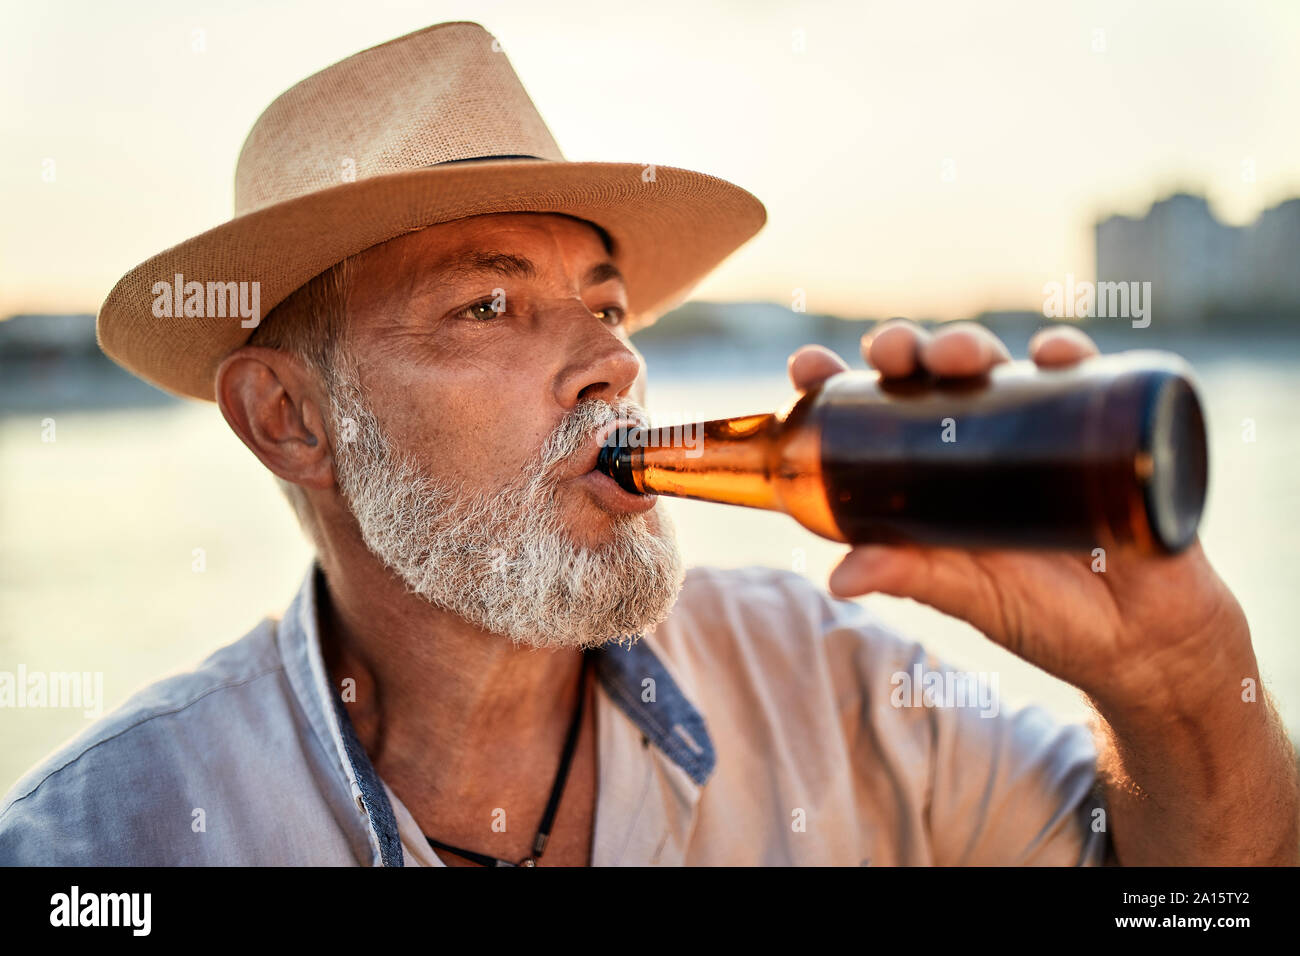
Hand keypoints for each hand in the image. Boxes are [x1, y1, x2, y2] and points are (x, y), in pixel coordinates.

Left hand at [786, 321, 1250, 716]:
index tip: (808, 365)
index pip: (874, 415)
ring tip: (962, 356)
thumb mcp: (969, 594)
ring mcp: (1037, 431)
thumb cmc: (1044, 616)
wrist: (1142, 641)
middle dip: (904, 349)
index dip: (839, 384)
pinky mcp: (1100, 430)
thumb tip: (837, 580)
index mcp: (930, 476)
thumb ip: (911, 577)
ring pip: (994, 364)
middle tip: (892, 354)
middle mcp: (977, 443)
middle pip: (927, 376)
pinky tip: (1052, 355)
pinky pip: (1083, 377)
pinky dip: (1066, 355)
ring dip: (971, 344)